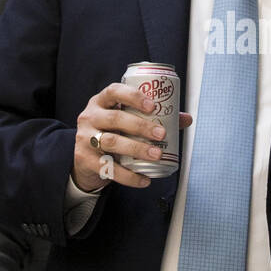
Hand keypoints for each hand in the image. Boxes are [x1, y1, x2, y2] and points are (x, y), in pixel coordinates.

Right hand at [72, 82, 191, 192]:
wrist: (84, 158)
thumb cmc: (112, 132)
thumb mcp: (126, 120)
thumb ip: (153, 118)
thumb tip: (185, 118)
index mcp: (101, 102)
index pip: (114, 92)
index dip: (133, 97)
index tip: (152, 106)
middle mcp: (90, 117)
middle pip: (114, 118)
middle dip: (140, 126)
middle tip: (161, 134)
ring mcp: (85, 138)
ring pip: (111, 142)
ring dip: (137, 149)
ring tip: (157, 155)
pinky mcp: (85, 160)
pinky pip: (108, 168)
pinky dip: (129, 176)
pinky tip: (144, 179)